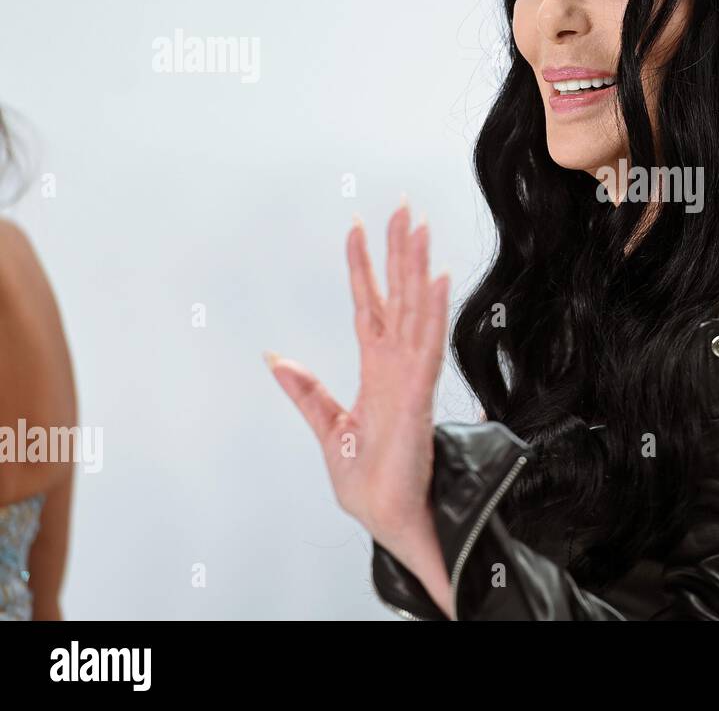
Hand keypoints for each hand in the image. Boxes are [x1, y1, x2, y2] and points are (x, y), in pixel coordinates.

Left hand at [263, 200, 451, 593]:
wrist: (386, 518)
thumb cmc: (366, 478)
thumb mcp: (327, 427)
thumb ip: (305, 391)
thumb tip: (274, 357)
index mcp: (377, 368)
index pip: (370, 305)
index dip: (365, 267)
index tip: (358, 226)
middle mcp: (398, 364)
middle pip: (400, 295)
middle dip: (401, 251)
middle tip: (403, 207)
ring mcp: (411, 376)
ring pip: (416, 309)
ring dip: (419, 268)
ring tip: (420, 227)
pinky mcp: (418, 396)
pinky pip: (427, 346)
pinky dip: (432, 313)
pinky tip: (437, 280)